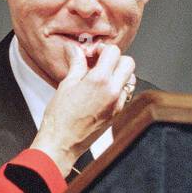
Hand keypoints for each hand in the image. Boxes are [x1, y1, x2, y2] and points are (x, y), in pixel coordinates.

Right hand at [32, 42, 135, 175]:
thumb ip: (76, 64)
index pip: (113, 52)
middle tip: (100, 63)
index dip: (102, 49)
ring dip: (119, 74)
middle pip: (128, 63)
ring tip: (102, 78)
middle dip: (115, 59)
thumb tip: (75, 50)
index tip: (93, 54)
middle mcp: (113, 91)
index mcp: (99, 80)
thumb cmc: (60, 118)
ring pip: (130, 79)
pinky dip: (118, 89)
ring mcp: (118, 104)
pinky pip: (126, 94)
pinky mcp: (118, 114)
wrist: (62, 143)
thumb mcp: (66, 84)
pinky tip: (103, 92)